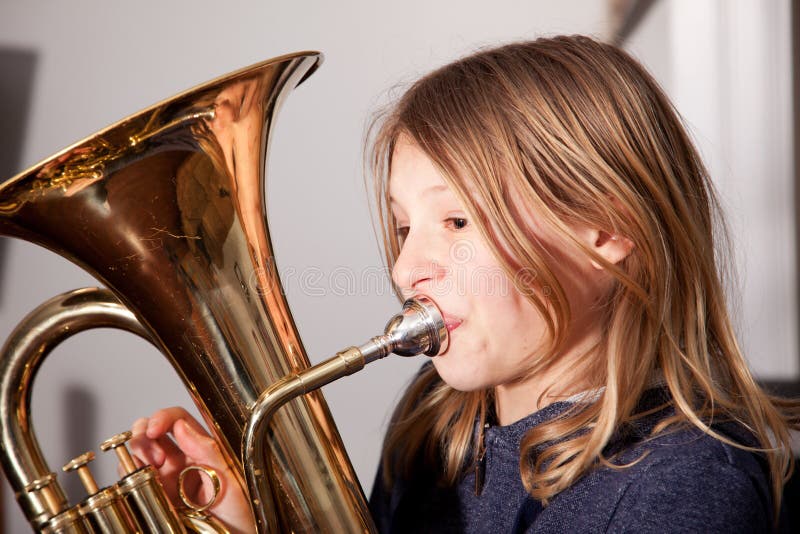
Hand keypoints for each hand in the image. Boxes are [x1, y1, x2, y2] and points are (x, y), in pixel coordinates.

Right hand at [129, 407, 253, 533]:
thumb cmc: (238, 514)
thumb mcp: (230, 480)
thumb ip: (209, 452)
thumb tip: (183, 427)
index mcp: (202, 448)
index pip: (178, 419)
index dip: (163, 417)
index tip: (154, 428)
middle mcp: (181, 458)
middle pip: (152, 430)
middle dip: (144, 434)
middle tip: (153, 455)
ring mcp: (165, 476)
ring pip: (139, 451)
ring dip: (137, 453)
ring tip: (151, 468)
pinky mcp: (153, 495)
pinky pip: (133, 477)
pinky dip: (129, 473)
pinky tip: (142, 481)